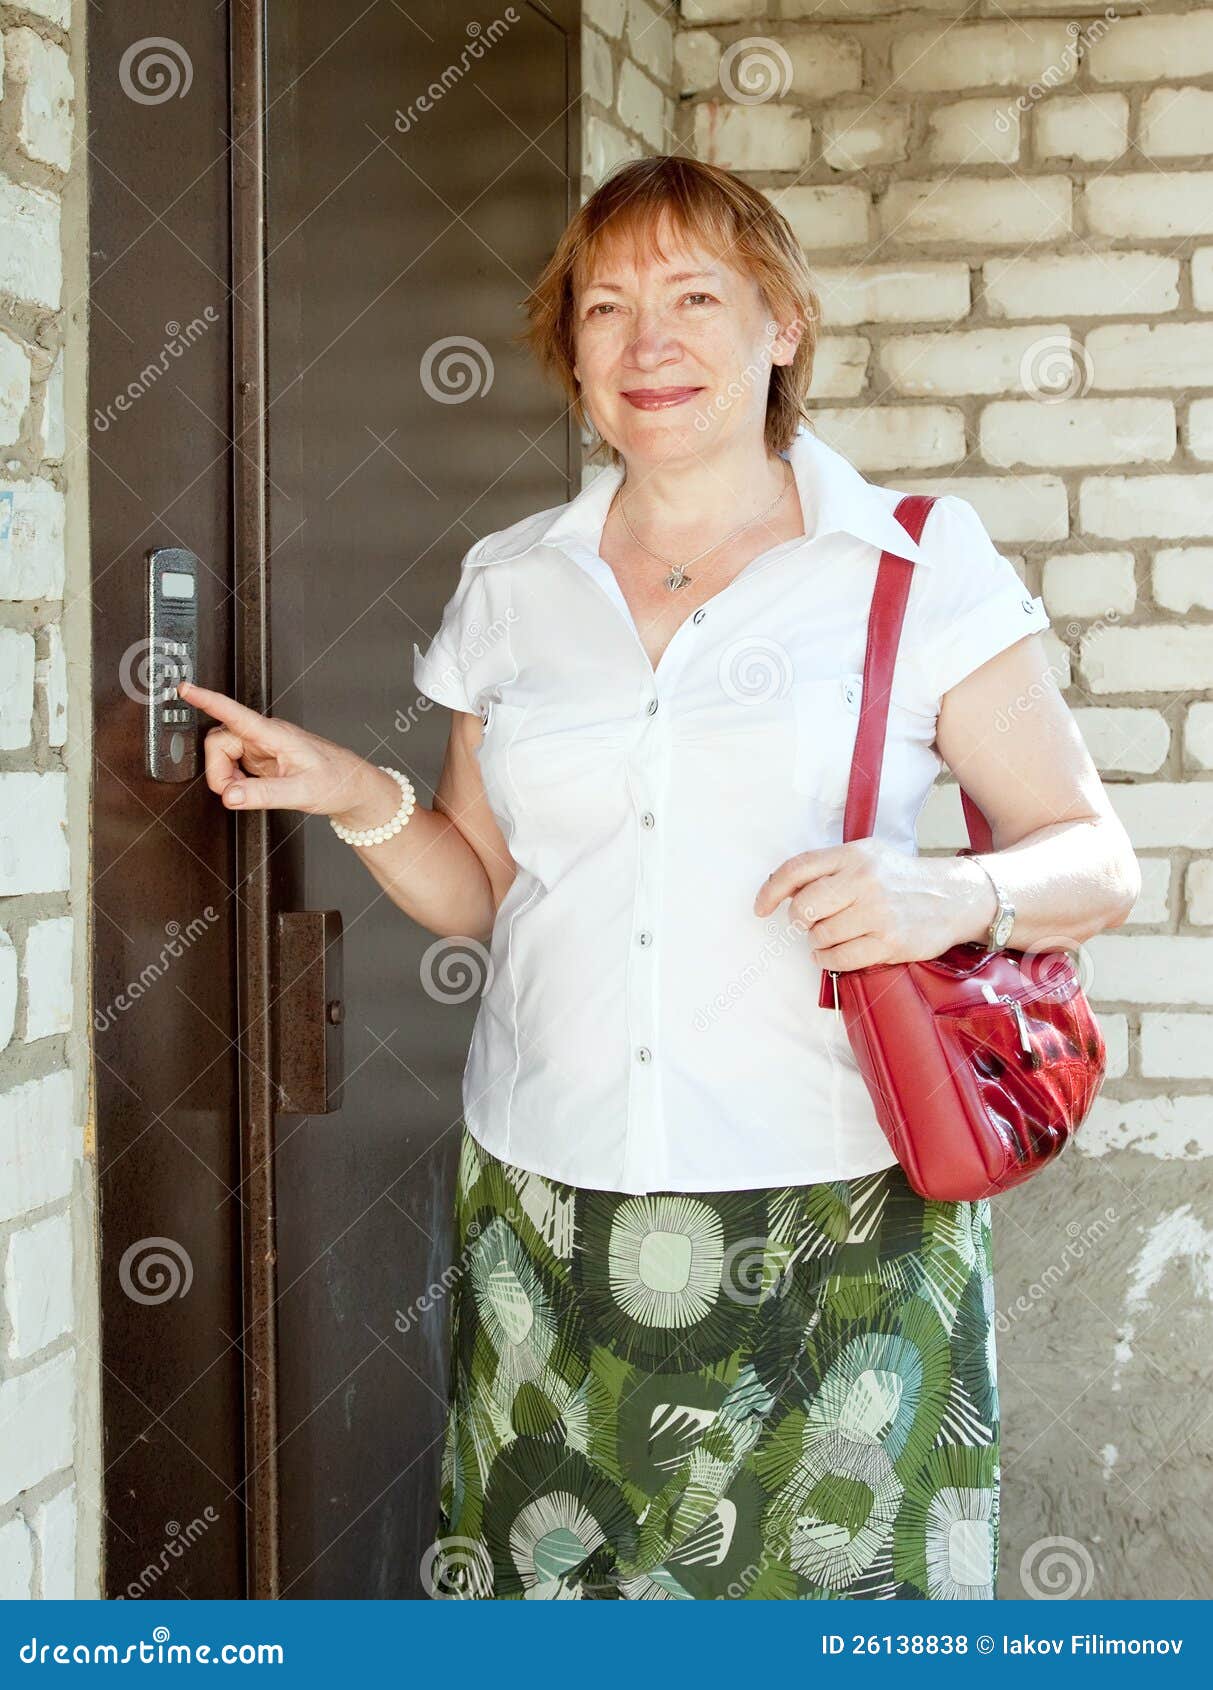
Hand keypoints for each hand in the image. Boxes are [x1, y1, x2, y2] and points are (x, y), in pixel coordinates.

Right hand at [178, 679, 398, 826]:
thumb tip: (230, 796)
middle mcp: (266, 736)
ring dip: (227, 778)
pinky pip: (234, 765)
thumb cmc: (337, 781)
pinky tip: (252, 790)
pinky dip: (235, 782)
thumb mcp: (301, 792)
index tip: (186, 689)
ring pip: (223, 755)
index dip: (208, 700)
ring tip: (248, 793)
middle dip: (219, 771)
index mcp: (276, 735)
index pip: (236, 713)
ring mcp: (262, 747)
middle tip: (235, 793)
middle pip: (219, 742)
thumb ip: (263, 795)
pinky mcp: (261, 758)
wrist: (353, 786)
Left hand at [753, 837, 996, 971]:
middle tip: (812, 923)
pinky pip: (840, 958)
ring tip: (832, 937)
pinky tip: (835, 953)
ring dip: (818, 942)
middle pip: (804, 907)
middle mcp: (864, 880)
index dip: (770, 891)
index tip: (760, 908)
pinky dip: (829, 959)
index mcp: (853, 855)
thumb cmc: (900, 879)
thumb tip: (785, 893)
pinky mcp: (889, 942)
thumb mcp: (866, 857)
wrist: (953, 897)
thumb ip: (829, 869)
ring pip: (820, 935)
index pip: (797, 869)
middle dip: (800, 920)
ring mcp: (877, 912)